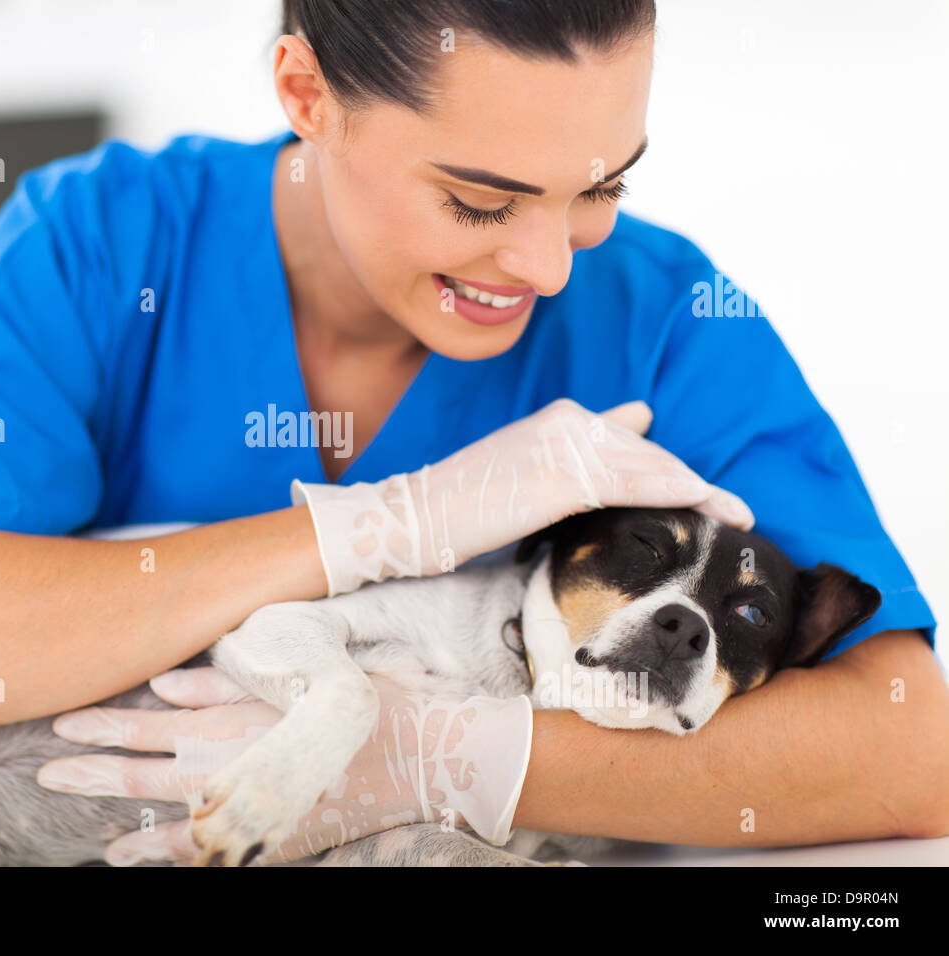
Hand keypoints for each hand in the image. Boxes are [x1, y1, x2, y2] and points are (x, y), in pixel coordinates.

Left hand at [37, 667, 533, 865]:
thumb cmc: (353, 700)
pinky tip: (127, 855)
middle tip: (42, 774)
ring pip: (161, 818)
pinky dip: (160, 855)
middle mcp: (224, 766)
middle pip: (138, 772)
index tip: (59, 721)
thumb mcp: (287, 676)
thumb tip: (162, 683)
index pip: (144, 723)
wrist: (411, 752)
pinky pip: (201, 851)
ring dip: (117, 819)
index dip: (100, 724)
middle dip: (87, 773)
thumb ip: (219, 681)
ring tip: (74, 824)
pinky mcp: (265, 834)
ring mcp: (243, 805)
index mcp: (225, 720)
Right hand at [292, 397, 754, 595]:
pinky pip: (638, 485)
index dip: (667, 460)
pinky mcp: (565, 479)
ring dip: (702, 491)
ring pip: (651, 468)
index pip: (626, 437)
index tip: (701, 481)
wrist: (415, 517)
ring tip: (739, 515)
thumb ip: (560, 469)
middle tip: (736, 510)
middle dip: (694, 482)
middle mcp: (565, 422)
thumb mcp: (516, 477)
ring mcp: (566, 447)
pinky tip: (712, 505)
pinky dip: (681, 494)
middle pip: (648, 453)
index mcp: (555, 420)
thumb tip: (594, 469)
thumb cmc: (459, 508)